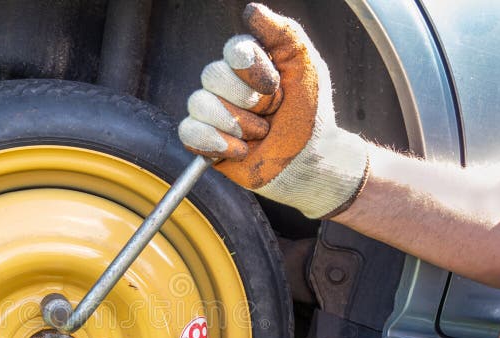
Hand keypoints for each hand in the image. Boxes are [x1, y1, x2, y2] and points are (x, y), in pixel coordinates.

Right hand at [178, 3, 369, 218]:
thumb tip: (250, 11)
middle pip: (212, 75)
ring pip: (199, 104)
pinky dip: (217, 144)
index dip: (254, 70)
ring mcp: (211, 111)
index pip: (232, 50)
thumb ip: (283, 32)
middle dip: (249, 101)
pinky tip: (240, 151)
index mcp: (247, 61)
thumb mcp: (306, 66)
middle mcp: (225, 83)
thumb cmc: (309, 114)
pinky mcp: (203, 140)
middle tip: (270, 115)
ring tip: (258, 135)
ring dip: (237, 125)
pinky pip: (189, 132)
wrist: (308, 160)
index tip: (277, 87)